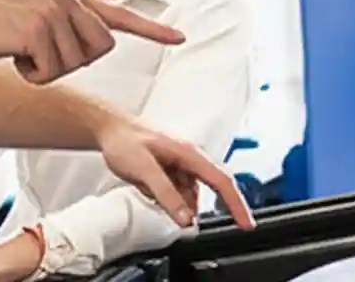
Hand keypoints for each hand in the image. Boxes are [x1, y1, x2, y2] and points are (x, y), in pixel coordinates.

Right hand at [0, 0, 184, 83]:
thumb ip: (63, 24)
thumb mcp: (32, 13)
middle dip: (73, 62)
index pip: (118, 16)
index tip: (179, 38)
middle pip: (100, 50)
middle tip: (37, 54)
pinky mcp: (39, 29)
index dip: (152, 30)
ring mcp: (54, 12)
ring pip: (75, 65)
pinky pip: (50, 72)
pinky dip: (30, 74)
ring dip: (46, 70)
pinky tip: (10, 55)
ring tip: (18, 50)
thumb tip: (91, 48)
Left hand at [96, 118, 255, 230]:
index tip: (247, 224)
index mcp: (189, 154)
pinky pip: (178, 192)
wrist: (107, 129)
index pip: (223, 182)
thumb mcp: (144, 170)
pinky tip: (150, 190)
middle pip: (214, 188)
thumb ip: (166, 194)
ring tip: (153, 191)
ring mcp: (180, 164)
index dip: (237, 205)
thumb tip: (186, 219)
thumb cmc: (124, 140)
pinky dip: (171, 199)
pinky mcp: (171, 171)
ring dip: (182, 204)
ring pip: (192, 194)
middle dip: (214, 208)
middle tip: (214, 226)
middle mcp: (189, 158)